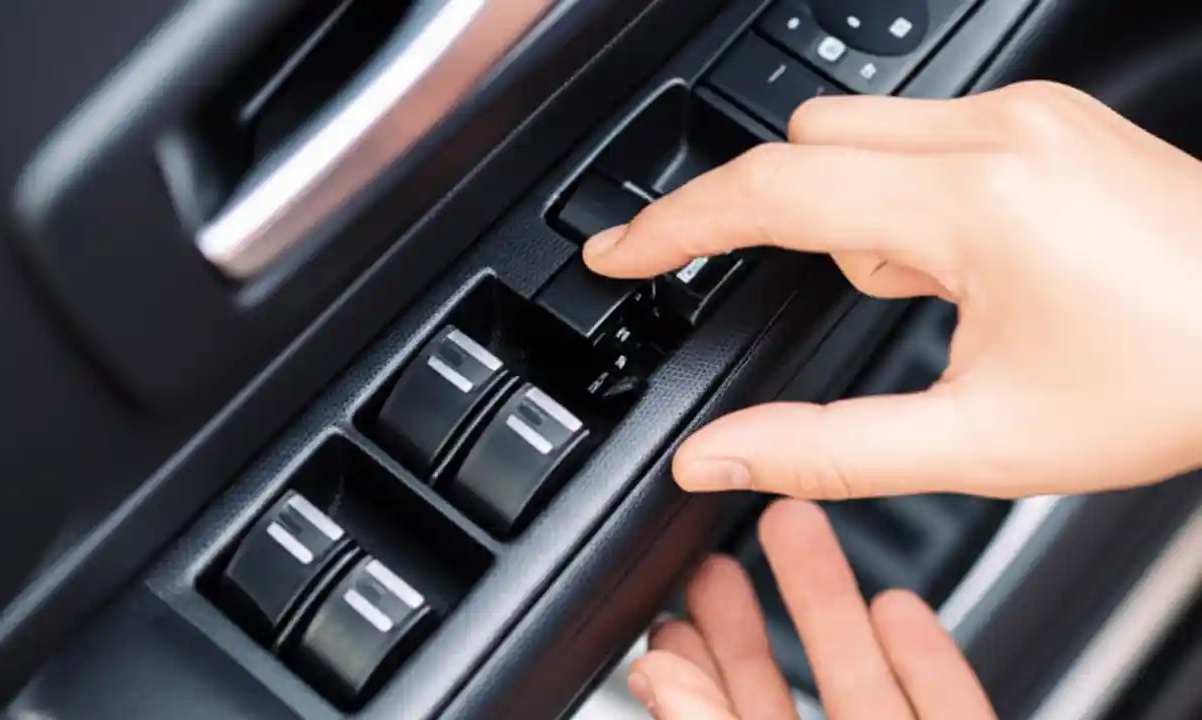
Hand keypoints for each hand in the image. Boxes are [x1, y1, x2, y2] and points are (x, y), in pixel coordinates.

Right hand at [584, 81, 1201, 499]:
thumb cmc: (1179, 376)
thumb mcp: (986, 442)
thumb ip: (830, 450)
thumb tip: (723, 454)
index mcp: (973, 200)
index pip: (767, 190)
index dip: (672, 225)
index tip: (619, 250)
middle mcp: (996, 130)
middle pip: (803, 142)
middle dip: (785, 224)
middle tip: (857, 309)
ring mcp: (1025, 114)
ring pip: (859, 136)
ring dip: (855, 216)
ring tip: (945, 301)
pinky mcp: (1043, 119)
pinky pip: (921, 134)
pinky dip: (906, 200)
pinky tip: (974, 267)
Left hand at [629, 500, 995, 718]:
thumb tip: (655, 677)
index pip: (717, 717)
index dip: (693, 662)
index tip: (674, 603)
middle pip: (784, 689)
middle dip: (756, 607)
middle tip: (725, 543)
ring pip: (861, 685)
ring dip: (833, 605)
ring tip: (801, 531)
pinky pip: (946, 707)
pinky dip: (927, 658)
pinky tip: (903, 606)